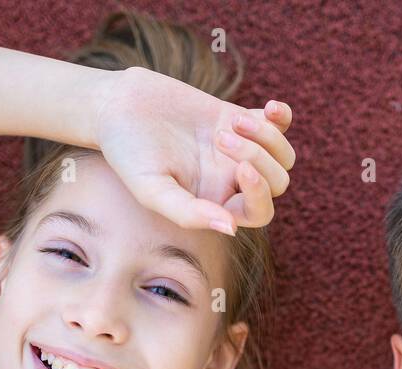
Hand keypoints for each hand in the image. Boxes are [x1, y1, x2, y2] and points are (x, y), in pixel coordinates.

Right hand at [91, 66, 296, 235]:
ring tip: (231, 122)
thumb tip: (231, 229)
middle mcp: (232, 181)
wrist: (118, 108)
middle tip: (219, 138)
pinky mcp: (238, 119)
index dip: (260, 194)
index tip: (240, 168)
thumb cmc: (128, 154)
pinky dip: (282, 117)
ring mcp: (239, 150)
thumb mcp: (151, 190)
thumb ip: (188, 214)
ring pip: (283, 155)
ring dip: (267, 137)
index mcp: (216, 203)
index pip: (259, 212)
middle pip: (277, 182)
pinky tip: (270, 107)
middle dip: (257, 158)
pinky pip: (279, 124)